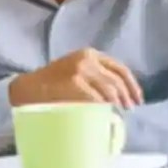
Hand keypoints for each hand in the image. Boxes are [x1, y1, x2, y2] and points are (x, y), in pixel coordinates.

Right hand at [8, 48, 143, 109]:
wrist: (28, 87)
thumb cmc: (53, 82)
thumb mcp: (77, 70)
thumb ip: (96, 75)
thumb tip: (120, 94)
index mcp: (90, 54)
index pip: (120, 68)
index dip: (132, 85)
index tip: (138, 98)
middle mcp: (87, 59)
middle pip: (117, 80)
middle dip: (127, 96)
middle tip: (131, 108)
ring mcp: (80, 71)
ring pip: (109, 89)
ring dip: (118, 103)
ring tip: (120, 112)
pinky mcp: (73, 83)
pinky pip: (96, 98)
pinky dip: (104, 107)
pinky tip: (106, 113)